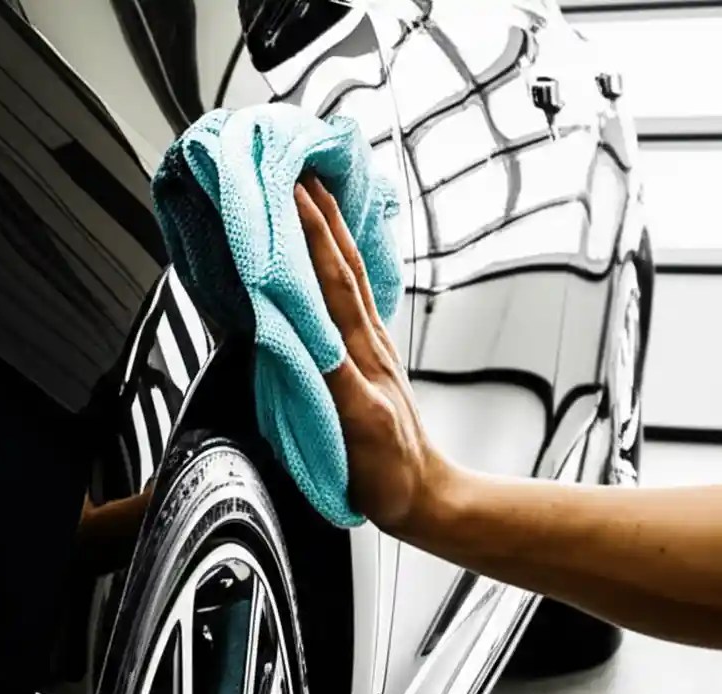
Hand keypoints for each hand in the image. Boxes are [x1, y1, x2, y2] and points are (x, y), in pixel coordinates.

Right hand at [294, 177, 442, 531]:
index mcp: (360, 353)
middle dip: (321, 215)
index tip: (294, 191)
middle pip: (342, 265)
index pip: (331, 281)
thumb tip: (308, 337)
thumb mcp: (359, 429)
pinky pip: (354, 300)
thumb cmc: (390, 473)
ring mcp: (373, 350)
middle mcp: (368, 342)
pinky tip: (333, 258)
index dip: (313, 236)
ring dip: (332, 232)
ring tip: (317, 195)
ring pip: (350, 276)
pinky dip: (339, 267)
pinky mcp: (372, 362)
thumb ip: (333, 379)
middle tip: (301, 169)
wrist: (427, 497)